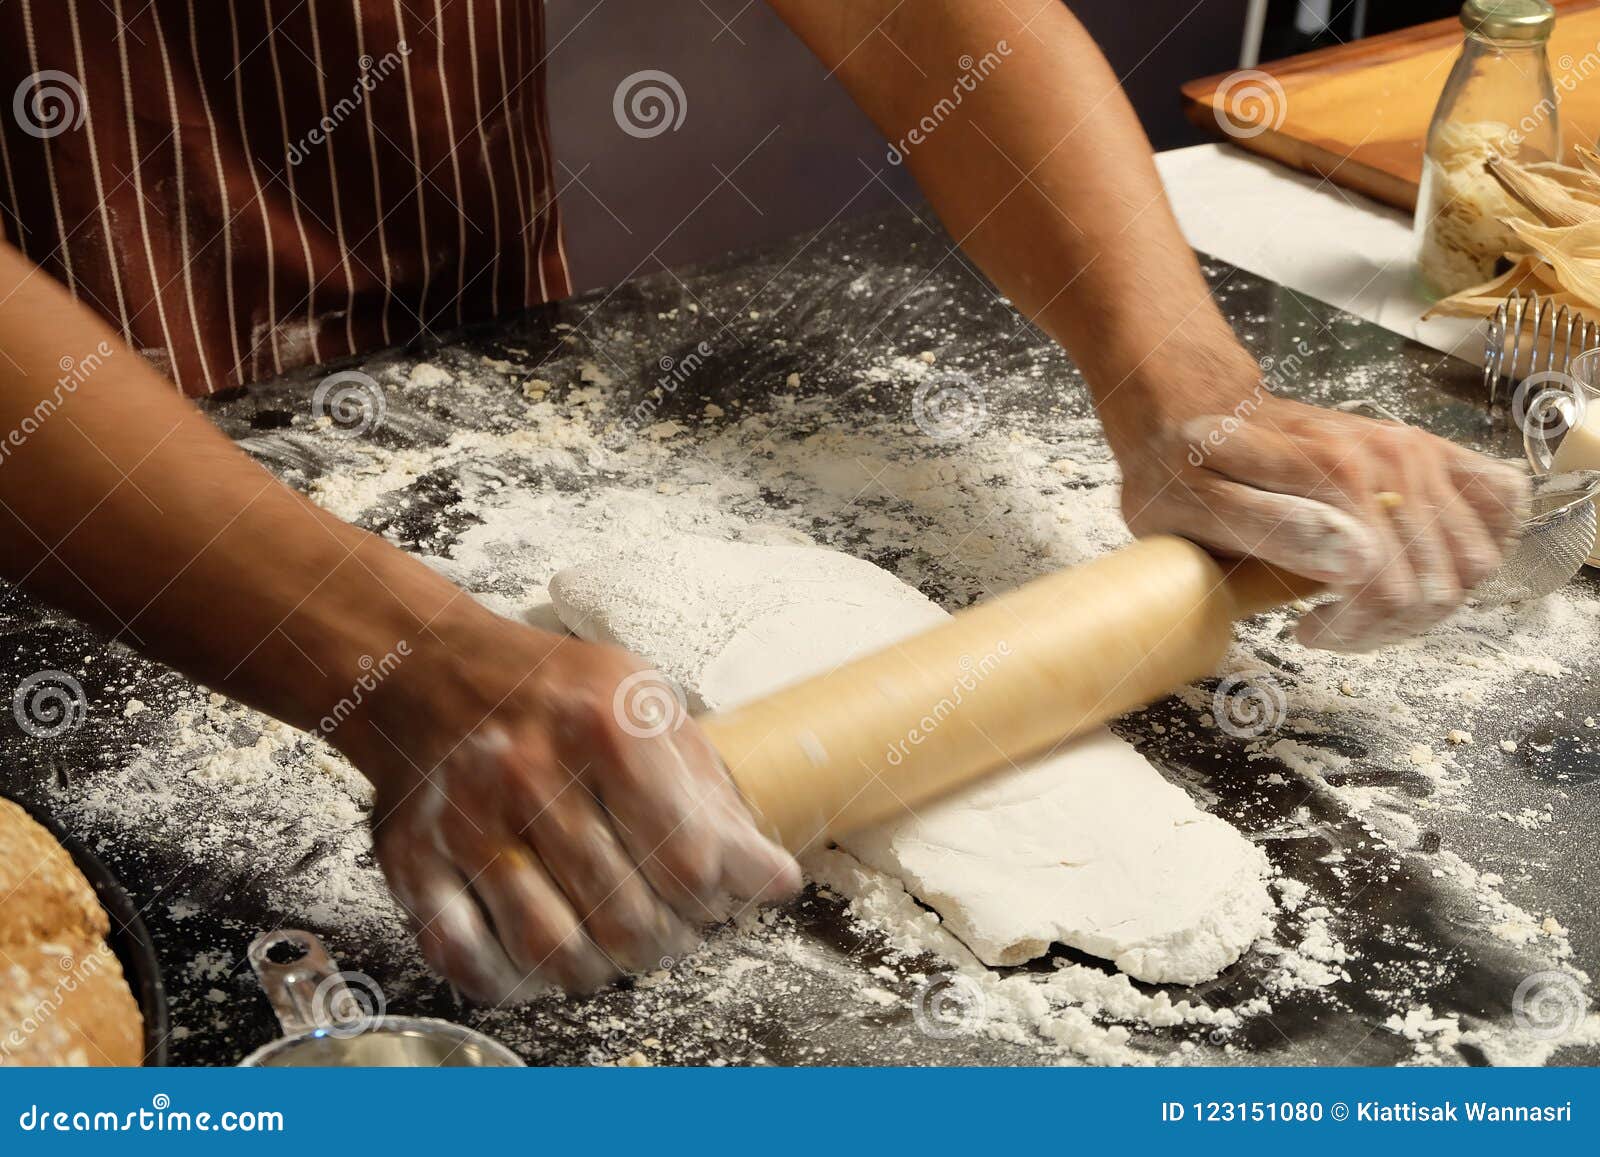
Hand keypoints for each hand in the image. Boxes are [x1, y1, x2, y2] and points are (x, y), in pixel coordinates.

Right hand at [339, 609, 800, 1000]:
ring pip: (553, 952)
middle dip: (665, 941)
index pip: (690, 860)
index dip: (717, 898)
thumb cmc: (552, 692)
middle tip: (668, 929)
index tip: (717, 897)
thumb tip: (772, 878)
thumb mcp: (648, 705)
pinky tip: (539, 958)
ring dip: (598, 969)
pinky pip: (466, 958)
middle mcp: (529, 772)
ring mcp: (464, 821)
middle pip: (626, 918)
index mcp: (604, 726)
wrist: (429, 669)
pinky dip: (512, 980)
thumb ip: (711, 792)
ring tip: (613, 946)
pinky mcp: (411, 859)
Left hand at [1113, 390, 1528, 650]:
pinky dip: (1476, 545)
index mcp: (1335, 477)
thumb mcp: (1191, 504)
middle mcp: (1389, 459)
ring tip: (1365, 601)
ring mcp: (1415, 452)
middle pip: (1439, 585)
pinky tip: (1419, 563)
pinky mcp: (1430, 452)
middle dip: (1386, 624)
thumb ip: (1269, 530)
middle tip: (1330, 625)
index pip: (1390, 590)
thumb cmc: (1182, 464)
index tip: (1307, 630)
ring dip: (1429, 598)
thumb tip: (1353, 562)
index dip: (1353, 629)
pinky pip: (1498, 502)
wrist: (1194, 405)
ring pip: (1474, 560)